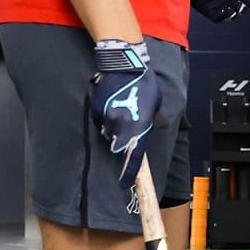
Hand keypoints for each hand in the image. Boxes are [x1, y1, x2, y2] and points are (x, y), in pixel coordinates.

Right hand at [89, 38, 161, 188]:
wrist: (124, 65)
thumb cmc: (143, 83)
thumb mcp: (154, 106)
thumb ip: (148, 123)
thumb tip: (142, 133)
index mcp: (139, 128)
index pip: (133, 158)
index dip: (128, 174)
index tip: (124, 184)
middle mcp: (121, 127)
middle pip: (119, 145)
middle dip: (123, 139)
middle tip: (129, 120)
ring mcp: (107, 120)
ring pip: (109, 133)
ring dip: (115, 125)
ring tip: (122, 106)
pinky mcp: (96, 112)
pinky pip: (100, 121)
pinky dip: (105, 116)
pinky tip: (113, 101)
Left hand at [191, 0, 249, 22]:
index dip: (249, 0)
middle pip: (237, 6)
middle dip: (241, 9)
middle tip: (242, 10)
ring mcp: (216, 4)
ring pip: (229, 13)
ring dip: (232, 14)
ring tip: (231, 11)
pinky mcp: (208, 10)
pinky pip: (217, 17)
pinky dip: (220, 18)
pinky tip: (221, 13)